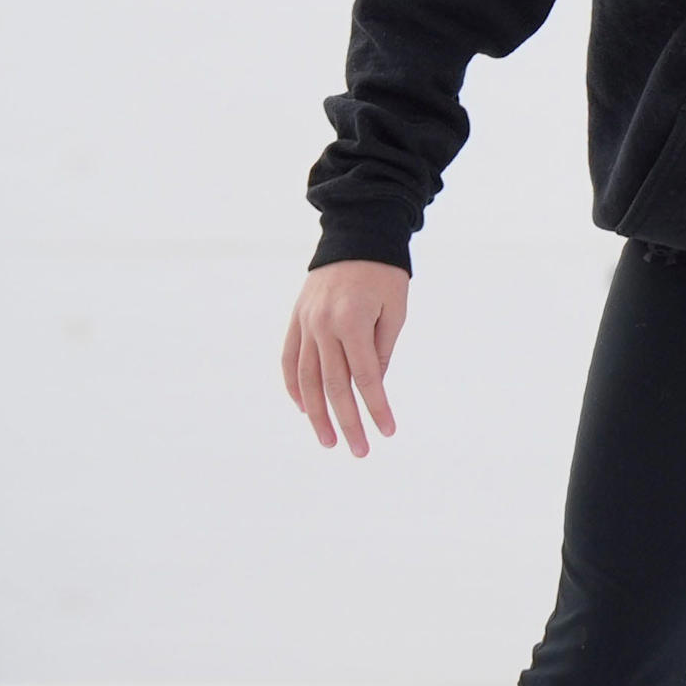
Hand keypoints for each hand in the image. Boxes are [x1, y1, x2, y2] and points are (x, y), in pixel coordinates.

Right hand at [281, 260, 410, 458]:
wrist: (356, 235)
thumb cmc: (384, 274)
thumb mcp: (394, 311)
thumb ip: (382, 350)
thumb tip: (371, 387)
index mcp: (352, 322)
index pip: (365, 378)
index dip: (376, 408)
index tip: (387, 431)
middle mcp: (323, 325)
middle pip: (334, 386)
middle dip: (348, 422)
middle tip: (359, 450)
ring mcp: (305, 322)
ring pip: (307, 379)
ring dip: (316, 414)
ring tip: (328, 441)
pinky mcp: (296, 319)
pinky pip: (290, 359)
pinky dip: (295, 386)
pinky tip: (304, 409)